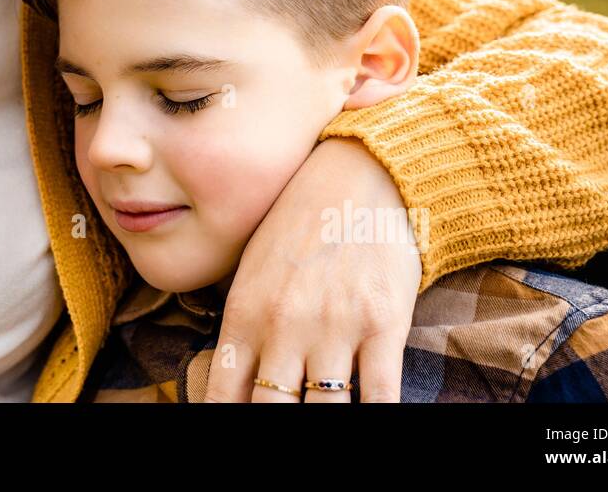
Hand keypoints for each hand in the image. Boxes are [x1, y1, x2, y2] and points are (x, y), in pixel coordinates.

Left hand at [205, 136, 422, 402]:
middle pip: (271, 409)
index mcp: (245, 313)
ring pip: (325, 412)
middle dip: (273, 423)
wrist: (359, 174)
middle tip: (279, 420)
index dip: (227, 420)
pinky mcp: (383, 325)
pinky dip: (374, 417)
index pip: (224, 395)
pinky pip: (380, 396)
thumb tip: (231, 382)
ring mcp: (335, 327)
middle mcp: (285, 325)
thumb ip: (242, 326)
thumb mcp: (252, 268)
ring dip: (322, 420)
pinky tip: (368, 419)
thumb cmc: (299, 223)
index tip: (232, 432)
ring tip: (319, 416)